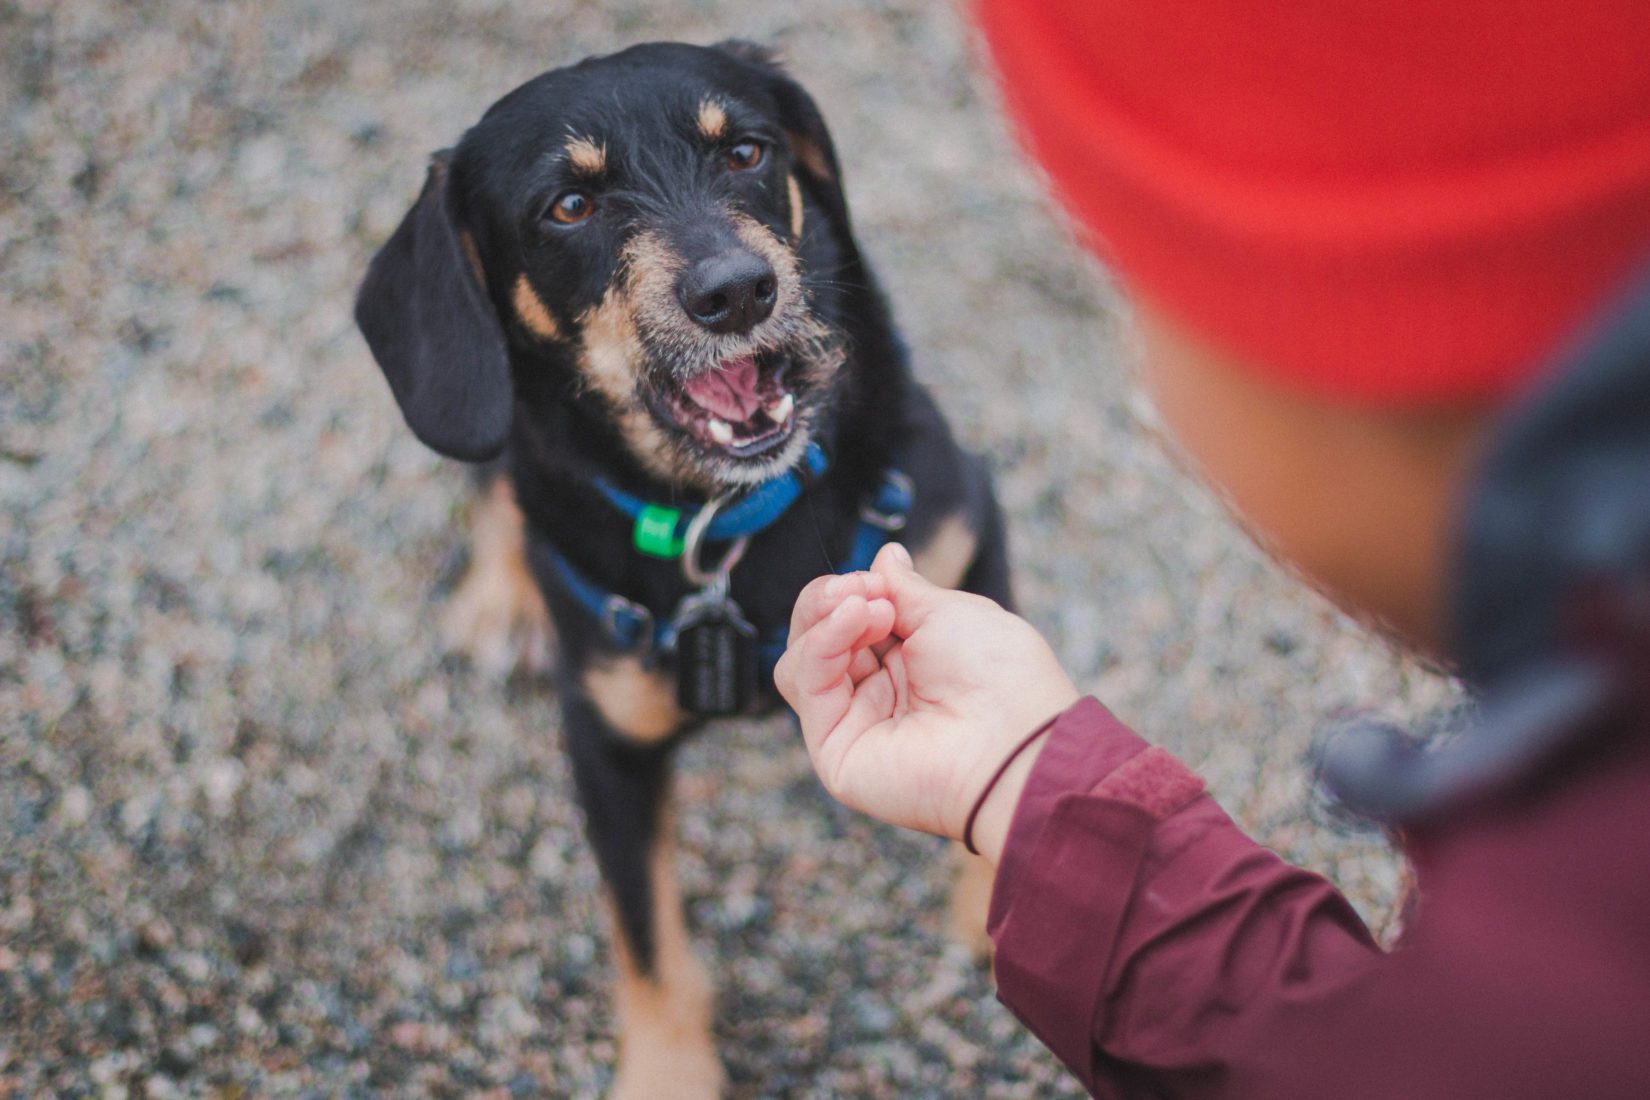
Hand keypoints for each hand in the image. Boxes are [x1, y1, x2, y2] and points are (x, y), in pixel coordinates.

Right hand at [774, 542, 1078, 858]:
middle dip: (831, 600)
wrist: (1015, 735)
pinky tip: (854, 619)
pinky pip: (806, 687)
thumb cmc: (998, 674)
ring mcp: (853, 725)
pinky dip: (822, 643)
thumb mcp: (947, 611)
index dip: (851, 592)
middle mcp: (876, 696)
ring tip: (872, 610)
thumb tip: (883, 557)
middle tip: (866, 591)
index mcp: (907, 664)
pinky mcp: (835, 752)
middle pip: (812, 639)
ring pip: (798, 664)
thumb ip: (903, 588)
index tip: (875, 580)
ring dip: (826, 621)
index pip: (846, 621)